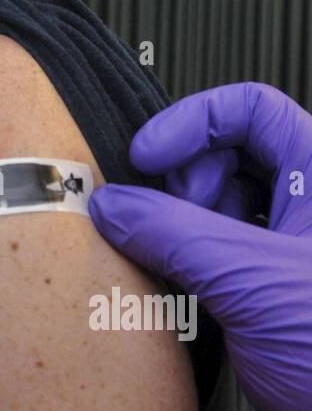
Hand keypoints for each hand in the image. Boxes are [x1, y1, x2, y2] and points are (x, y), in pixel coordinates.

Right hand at [89, 82, 311, 410]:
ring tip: (160, 257)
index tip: (144, 159)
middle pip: (232, 155)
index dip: (191, 123)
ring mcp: (296, 257)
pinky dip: (189, 265)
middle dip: (182, 181)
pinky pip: (221, 259)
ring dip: (182, 225)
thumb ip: (173, 234)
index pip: (251, 109)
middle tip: (157, 219)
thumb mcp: (251, 281)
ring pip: (224, 209)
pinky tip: (173, 290)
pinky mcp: (278, 302)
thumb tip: (116, 206)